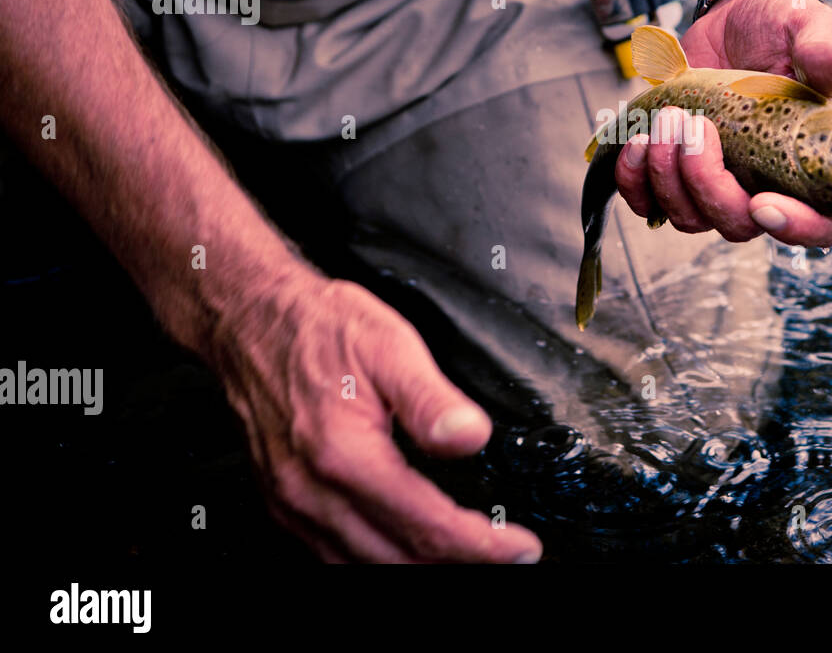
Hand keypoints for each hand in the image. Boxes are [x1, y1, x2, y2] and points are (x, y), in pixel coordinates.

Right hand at [207, 268, 542, 562]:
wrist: (251, 321)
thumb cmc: (318, 328)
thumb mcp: (389, 345)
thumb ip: (431, 400)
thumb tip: (471, 437)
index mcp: (344, 454)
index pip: (427, 524)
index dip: (481, 546)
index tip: (521, 548)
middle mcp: (313, 491)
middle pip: (399, 559)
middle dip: (458, 565)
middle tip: (507, 558)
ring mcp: (294, 504)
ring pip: (365, 567)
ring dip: (421, 568)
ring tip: (466, 558)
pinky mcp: (285, 505)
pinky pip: (334, 557)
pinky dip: (379, 562)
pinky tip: (406, 553)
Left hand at [614, 0, 831, 247]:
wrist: (738, 13)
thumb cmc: (786, 26)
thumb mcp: (811, 31)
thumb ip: (828, 54)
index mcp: (817, 167)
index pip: (821, 226)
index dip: (795, 229)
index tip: (762, 203)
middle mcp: (770, 187)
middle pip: (738, 225)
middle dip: (707, 185)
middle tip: (693, 128)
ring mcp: (721, 184)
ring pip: (689, 218)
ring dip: (666, 178)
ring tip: (668, 120)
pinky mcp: (679, 173)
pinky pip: (648, 203)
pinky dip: (634, 181)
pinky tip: (636, 140)